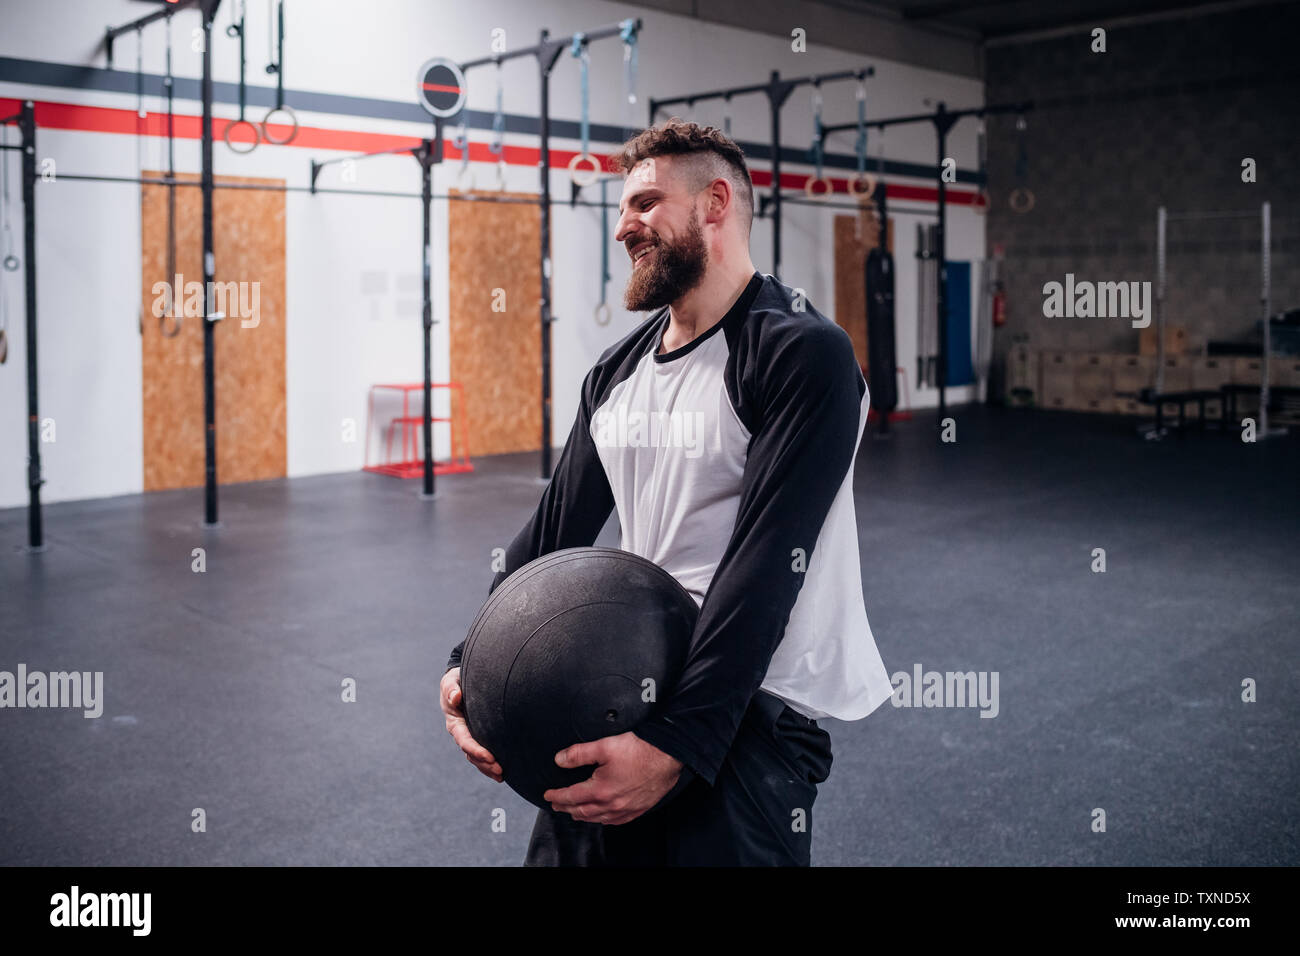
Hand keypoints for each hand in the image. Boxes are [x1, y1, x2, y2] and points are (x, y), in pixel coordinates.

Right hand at [440, 666, 502, 781]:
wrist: (461, 680)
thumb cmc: (456, 680)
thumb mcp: (450, 681)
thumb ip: (451, 688)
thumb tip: (455, 697)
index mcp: (454, 722)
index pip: (465, 740)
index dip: (476, 750)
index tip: (490, 757)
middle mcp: (461, 732)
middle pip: (471, 753)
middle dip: (485, 764)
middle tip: (500, 770)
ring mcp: (469, 735)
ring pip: (476, 757)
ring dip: (488, 768)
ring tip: (502, 776)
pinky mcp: (478, 735)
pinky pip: (482, 753)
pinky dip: (489, 764)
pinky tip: (501, 771)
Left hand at [543, 732, 682, 825]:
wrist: (667, 755)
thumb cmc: (641, 750)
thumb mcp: (604, 746)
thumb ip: (578, 754)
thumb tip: (560, 760)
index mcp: (600, 790)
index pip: (571, 796)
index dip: (557, 795)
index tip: (548, 795)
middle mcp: (612, 804)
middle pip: (582, 811)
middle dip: (566, 808)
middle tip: (557, 804)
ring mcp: (626, 809)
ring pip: (598, 818)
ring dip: (583, 816)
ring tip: (575, 812)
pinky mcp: (638, 808)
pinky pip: (616, 821)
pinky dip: (604, 820)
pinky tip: (603, 817)